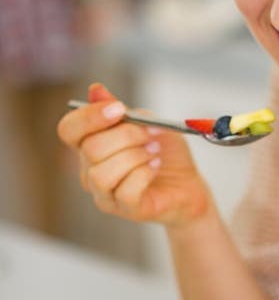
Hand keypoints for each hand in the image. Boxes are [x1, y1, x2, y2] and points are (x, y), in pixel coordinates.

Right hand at [57, 82, 213, 226]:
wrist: (189, 184)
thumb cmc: (165, 153)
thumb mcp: (147, 123)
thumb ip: (121, 110)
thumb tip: (96, 90)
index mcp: (89, 146)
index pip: (69, 130)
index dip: (89, 117)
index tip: (119, 109)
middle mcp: (90, 171)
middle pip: (90, 149)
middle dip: (125, 135)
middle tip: (149, 133)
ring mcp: (106, 194)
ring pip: (102, 173)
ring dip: (134, 156)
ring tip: (154, 151)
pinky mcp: (127, 210)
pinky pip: (126, 192)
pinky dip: (144, 174)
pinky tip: (155, 167)